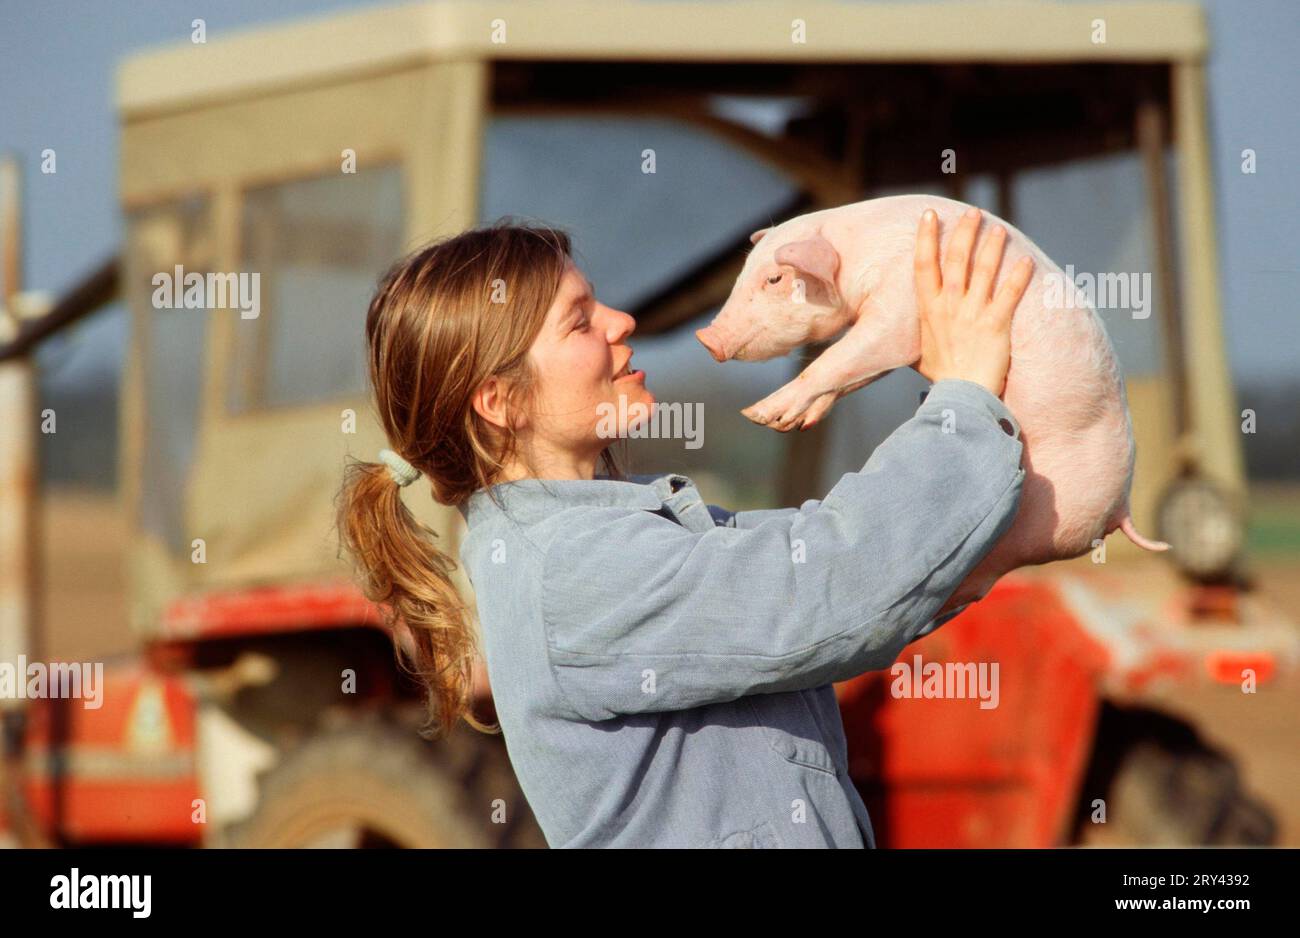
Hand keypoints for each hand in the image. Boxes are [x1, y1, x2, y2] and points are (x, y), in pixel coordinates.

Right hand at [913, 206, 1033, 397]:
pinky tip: (1025, 260)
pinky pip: (1009, 295)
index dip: (926, 238)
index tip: (928, 215)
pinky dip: (1017, 276)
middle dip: (964, 233)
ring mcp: (972, 315)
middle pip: (955, 260)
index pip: (924, 265)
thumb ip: (925, 328)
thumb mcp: (923, 348)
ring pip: (983, 272)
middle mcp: (948, 308)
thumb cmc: (943, 376)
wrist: (960, 397)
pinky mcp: (995, 326)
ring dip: (991, 247)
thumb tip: (918, 322)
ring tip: (999, 228)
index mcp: (928, 310)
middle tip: (973, 212)